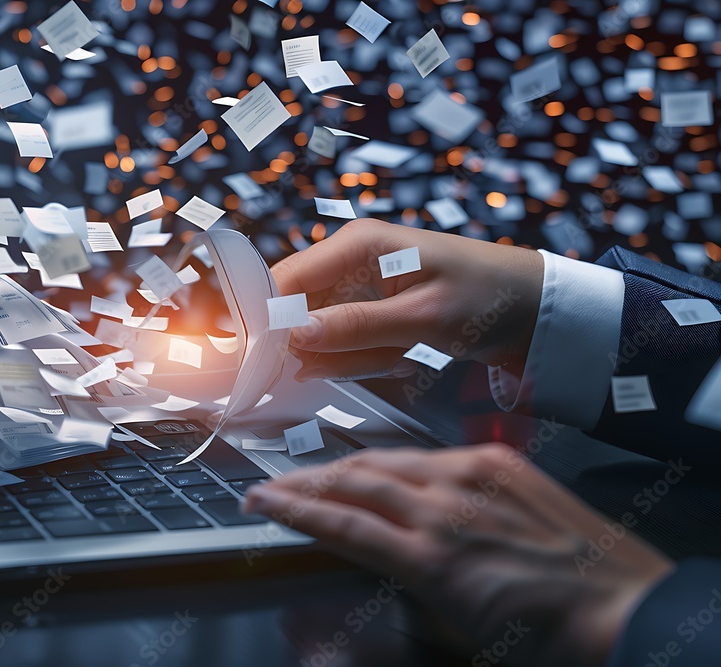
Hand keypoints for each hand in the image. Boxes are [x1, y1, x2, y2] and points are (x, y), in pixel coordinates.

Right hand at [241, 444, 673, 666]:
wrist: (626, 611)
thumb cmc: (545, 639)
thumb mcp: (457, 641)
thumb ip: (392, 613)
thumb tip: (344, 600)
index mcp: (430, 559)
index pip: (340, 523)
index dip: (292, 510)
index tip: (260, 501)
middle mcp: (445, 508)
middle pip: (355, 480)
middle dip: (305, 481)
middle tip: (274, 482)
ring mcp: (474, 477)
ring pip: (388, 459)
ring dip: (344, 464)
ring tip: (315, 470)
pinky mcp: (500, 462)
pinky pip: (432, 452)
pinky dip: (396, 458)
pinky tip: (382, 463)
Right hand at [270, 218, 543, 380]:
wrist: (534, 308)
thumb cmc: (487, 297)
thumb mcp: (422, 317)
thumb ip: (356, 327)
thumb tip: (294, 335)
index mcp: (358, 246)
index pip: (285, 280)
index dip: (268, 319)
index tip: (266, 359)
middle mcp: (351, 261)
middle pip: (298, 309)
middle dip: (316, 345)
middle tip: (355, 363)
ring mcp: (360, 287)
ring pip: (322, 332)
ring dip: (349, 356)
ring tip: (399, 354)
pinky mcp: (372, 310)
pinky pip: (346, 341)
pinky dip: (366, 358)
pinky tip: (401, 356)